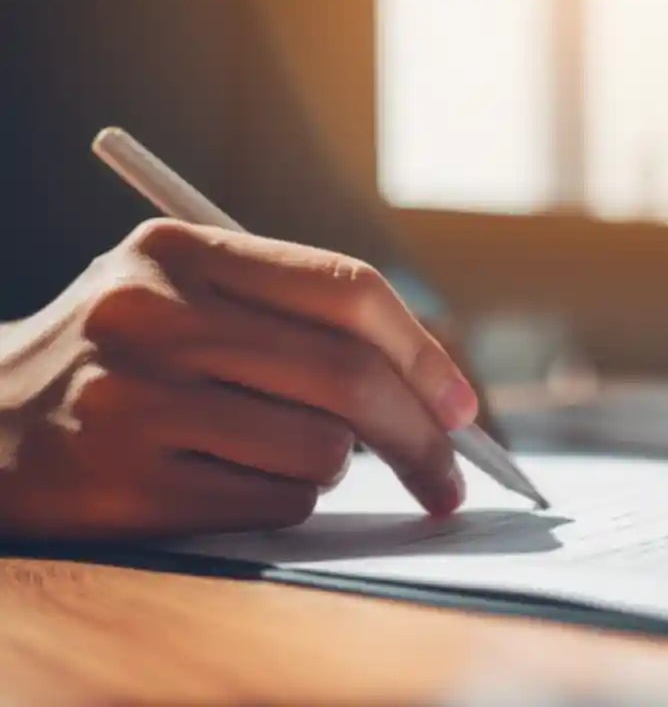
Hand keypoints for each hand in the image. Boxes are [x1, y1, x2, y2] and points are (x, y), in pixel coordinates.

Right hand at [0, 220, 477, 539]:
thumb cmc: (122, 357)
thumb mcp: (186, 295)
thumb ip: (297, 318)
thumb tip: (436, 390)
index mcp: (179, 250)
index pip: (347, 291)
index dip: (423, 353)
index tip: (461, 405)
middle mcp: (150, 315)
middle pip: (349, 377)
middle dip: (422, 438)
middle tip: (449, 477)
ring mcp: (130, 402)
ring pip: (321, 450)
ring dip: (333, 466)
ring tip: (279, 453)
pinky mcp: (122, 486)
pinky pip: (276, 503)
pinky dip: (286, 500)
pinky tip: (232, 482)